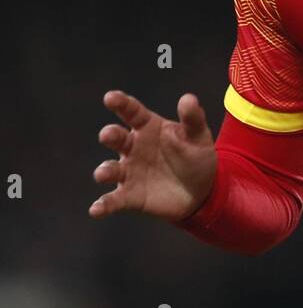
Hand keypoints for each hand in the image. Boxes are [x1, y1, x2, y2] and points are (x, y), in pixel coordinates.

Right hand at [89, 91, 217, 222]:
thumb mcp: (198, 136)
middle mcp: (133, 147)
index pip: (131, 112)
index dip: (121, 104)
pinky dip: (103, 205)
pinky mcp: (130, 195)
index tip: (110, 98)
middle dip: (110, 136)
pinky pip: (113, 200)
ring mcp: (129, 171)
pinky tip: (96, 210)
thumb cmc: (195, 157)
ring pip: (111, 169)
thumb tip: (189, 98)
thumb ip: (193, 118)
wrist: (201, 192)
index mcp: (148, 127)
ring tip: (104, 174)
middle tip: (108, 135)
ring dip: (105, 170)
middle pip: (117, 138)